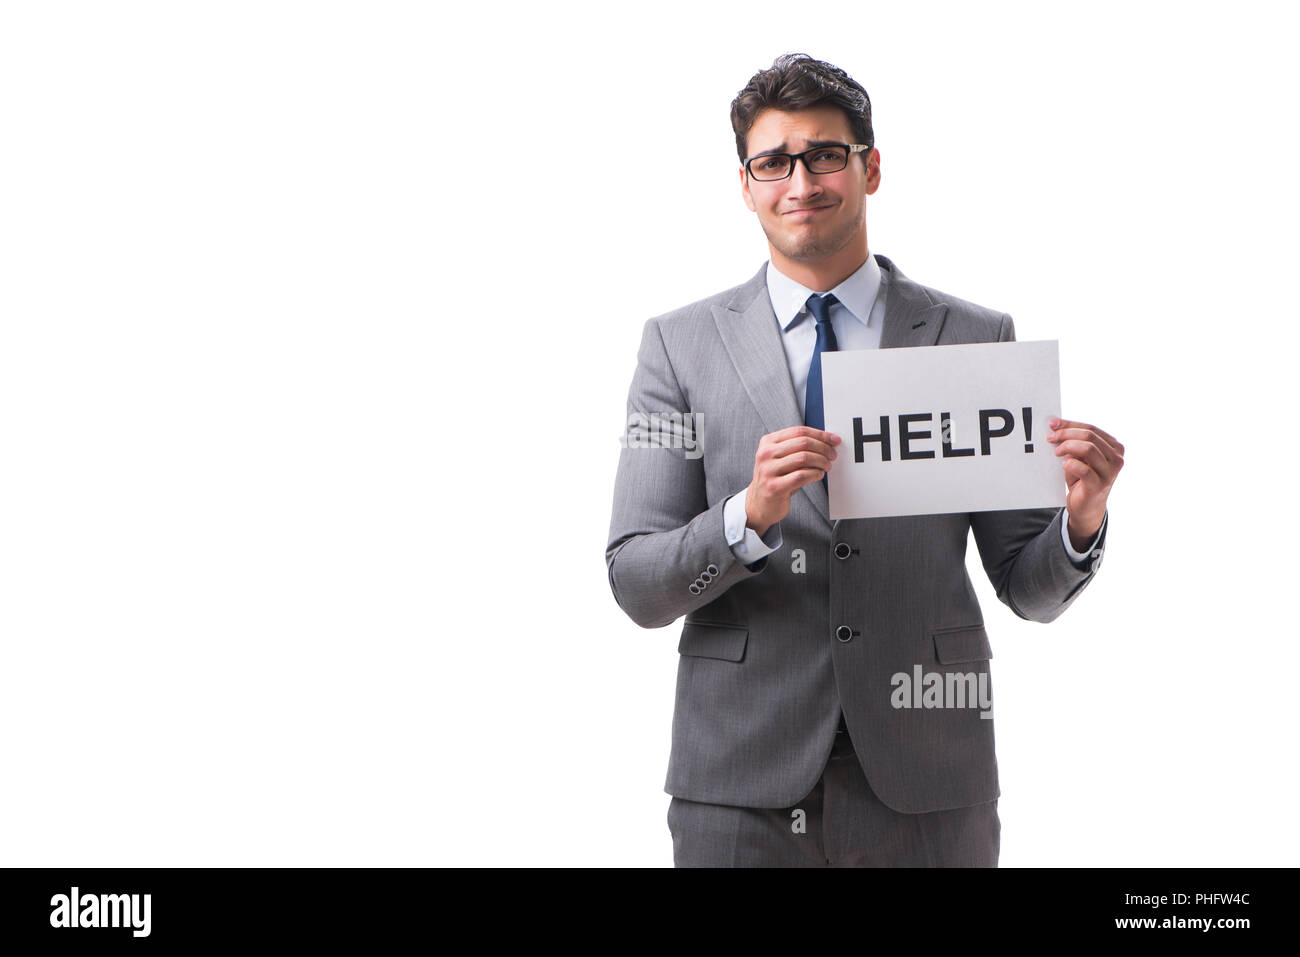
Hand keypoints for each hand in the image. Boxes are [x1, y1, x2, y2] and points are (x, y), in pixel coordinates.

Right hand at [744, 426, 840, 535]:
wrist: (760, 503)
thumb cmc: (776, 479)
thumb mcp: (781, 458)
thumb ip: (797, 448)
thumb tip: (826, 441)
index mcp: (768, 442)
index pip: (799, 431)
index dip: (820, 434)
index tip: (833, 440)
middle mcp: (766, 454)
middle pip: (803, 442)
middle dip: (823, 448)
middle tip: (833, 455)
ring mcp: (768, 470)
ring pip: (804, 458)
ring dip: (821, 461)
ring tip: (827, 466)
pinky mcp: (774, 487)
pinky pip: (801, 476)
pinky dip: (815, 474)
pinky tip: (818, 475)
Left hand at [1046, 417, 1123, 549]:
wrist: (1087, 507)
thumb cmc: (1082, 479)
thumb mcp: (1080, 457)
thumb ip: (1075, 442)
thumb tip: (1055, 426)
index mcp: (1114, 447)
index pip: (1091, 428)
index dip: (1070, 425)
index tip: (1052, 424)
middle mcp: (1116, 458)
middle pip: (1089, 436)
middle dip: (1066, 434)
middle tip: (1050, 439)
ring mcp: (1110, 472)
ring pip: (1088, 448)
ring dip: (1067, 447)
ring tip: (1057, 452)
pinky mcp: (1099, 485)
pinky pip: (1083, 469)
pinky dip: (1070, 464)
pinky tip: (1064, 465)